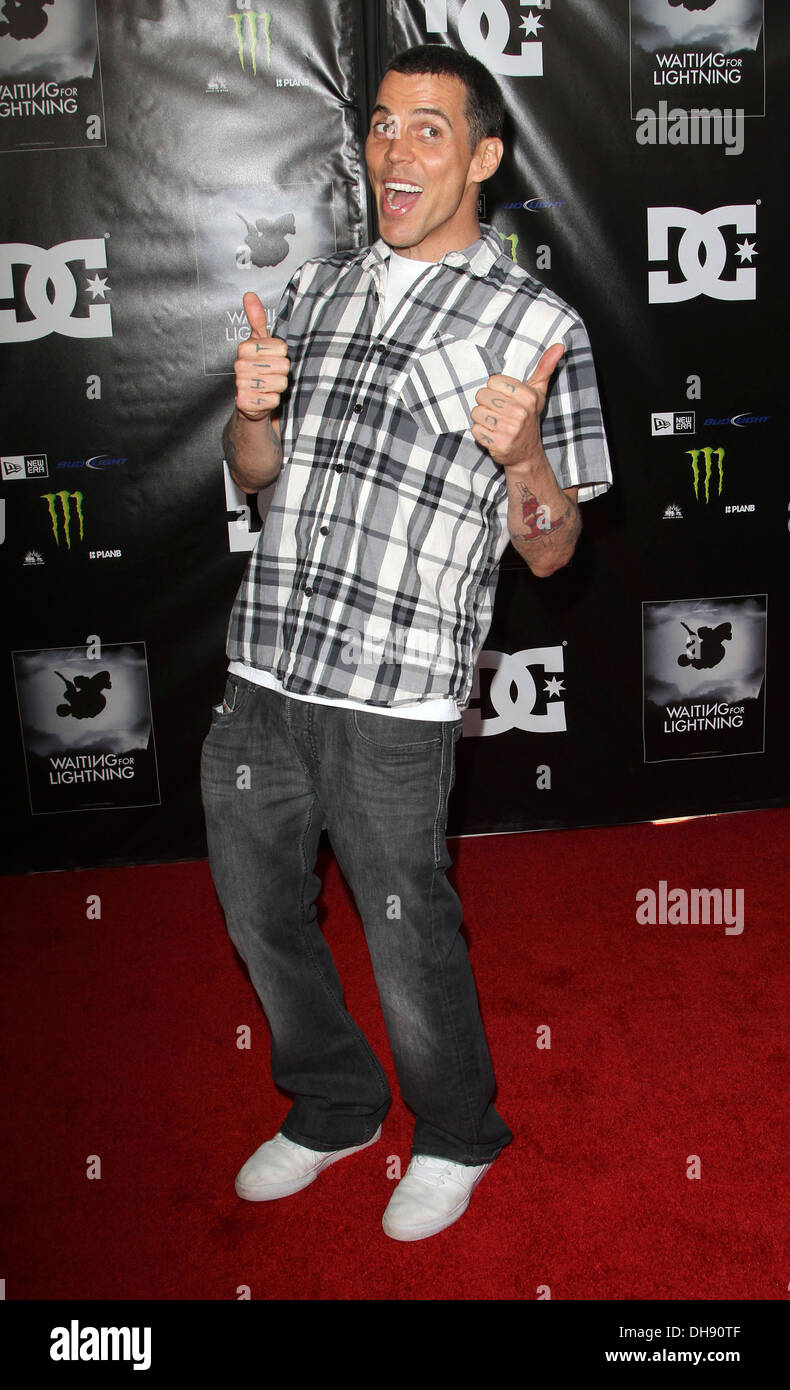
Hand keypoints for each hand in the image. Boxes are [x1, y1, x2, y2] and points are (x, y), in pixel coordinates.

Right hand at [233, 291, 290, 421]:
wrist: (250, 398)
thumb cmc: (258, 367)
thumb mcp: (259, 341)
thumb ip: (256, 318)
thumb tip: (250, 295)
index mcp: (245, 348)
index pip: (281, 347)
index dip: (281, 354)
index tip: (271, 357)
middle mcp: (241, 366)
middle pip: (283, 365)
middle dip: (280, 371)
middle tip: (270, 373)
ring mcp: (242, 385)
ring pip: (280, 383)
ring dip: (277, 386)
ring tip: (267, 385)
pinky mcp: (246, 403)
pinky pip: (274, 399)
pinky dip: (272, 400)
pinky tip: (263, 397)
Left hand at [470, 343, 564, 467]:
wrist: (527, 453)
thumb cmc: (528, 417)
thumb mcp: (538, 392)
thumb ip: (545, 367)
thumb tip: (559, 345)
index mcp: (528, 396)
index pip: (492, 381)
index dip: (494, 389)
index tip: (504, 398)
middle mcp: (520, 412)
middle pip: (482, 395)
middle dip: (486, 404)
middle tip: (498, 412)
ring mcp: (510, 430)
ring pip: (476, 412)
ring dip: (481, 419)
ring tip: (495, 423)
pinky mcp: (499, 444)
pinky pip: (475, 430)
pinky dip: (480, 433)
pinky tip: (492, 434)